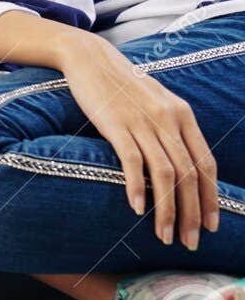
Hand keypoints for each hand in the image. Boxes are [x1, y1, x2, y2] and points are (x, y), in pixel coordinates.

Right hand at [59, 34, 218, 248]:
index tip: (211, 226)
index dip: (211, 198)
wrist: (88, 57)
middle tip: (189, 242)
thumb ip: (171, 127)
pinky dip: (137, 188)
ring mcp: (142, 122)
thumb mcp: (155, 101)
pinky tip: (137, 208)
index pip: (206, 163)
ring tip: (164, 235)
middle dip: (192, 214)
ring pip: (165, 174)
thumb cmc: (120, 83)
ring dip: (167, 210)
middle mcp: (168, 119)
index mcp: (182, 114)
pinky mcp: (116, 124)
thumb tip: (182, 163)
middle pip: (189, 174)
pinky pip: (133, 161)